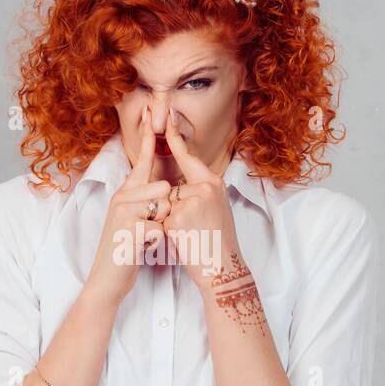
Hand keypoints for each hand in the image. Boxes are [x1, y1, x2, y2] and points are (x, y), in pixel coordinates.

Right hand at [82, 104, 174, 305]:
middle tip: (149, 232)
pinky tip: (142, 250)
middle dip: (166, 212)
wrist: (107, 279)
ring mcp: (124, 212)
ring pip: (164, 205)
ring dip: (162, 227)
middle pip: (163, 187)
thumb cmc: (126, 252)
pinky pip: (160, 227)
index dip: (147, 138)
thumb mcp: (133, 222)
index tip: (152, 113)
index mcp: (124, 194)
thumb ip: (145, 202)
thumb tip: (165, 188)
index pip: (140, 162)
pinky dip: (158, 242)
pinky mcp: (129, 228)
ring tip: (145, 241)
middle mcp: (122, 198)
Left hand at [159, 106, 240, 289]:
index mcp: (212, 183)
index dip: (175, 137)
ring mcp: (190, 201)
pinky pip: (161, 220)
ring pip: (164, 206)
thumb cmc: (217, 242)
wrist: (223, 269)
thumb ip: (198, 192)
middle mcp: (203, 187)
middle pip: (171, 190)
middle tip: (196, 231)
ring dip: (170, 223)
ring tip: (191, 236)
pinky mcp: (178, 217)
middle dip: (174, 212)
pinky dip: (167, 232)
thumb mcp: (214, 208)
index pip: (189, 158)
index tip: (166, 116)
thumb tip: (174, 187)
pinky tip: (185, 241)